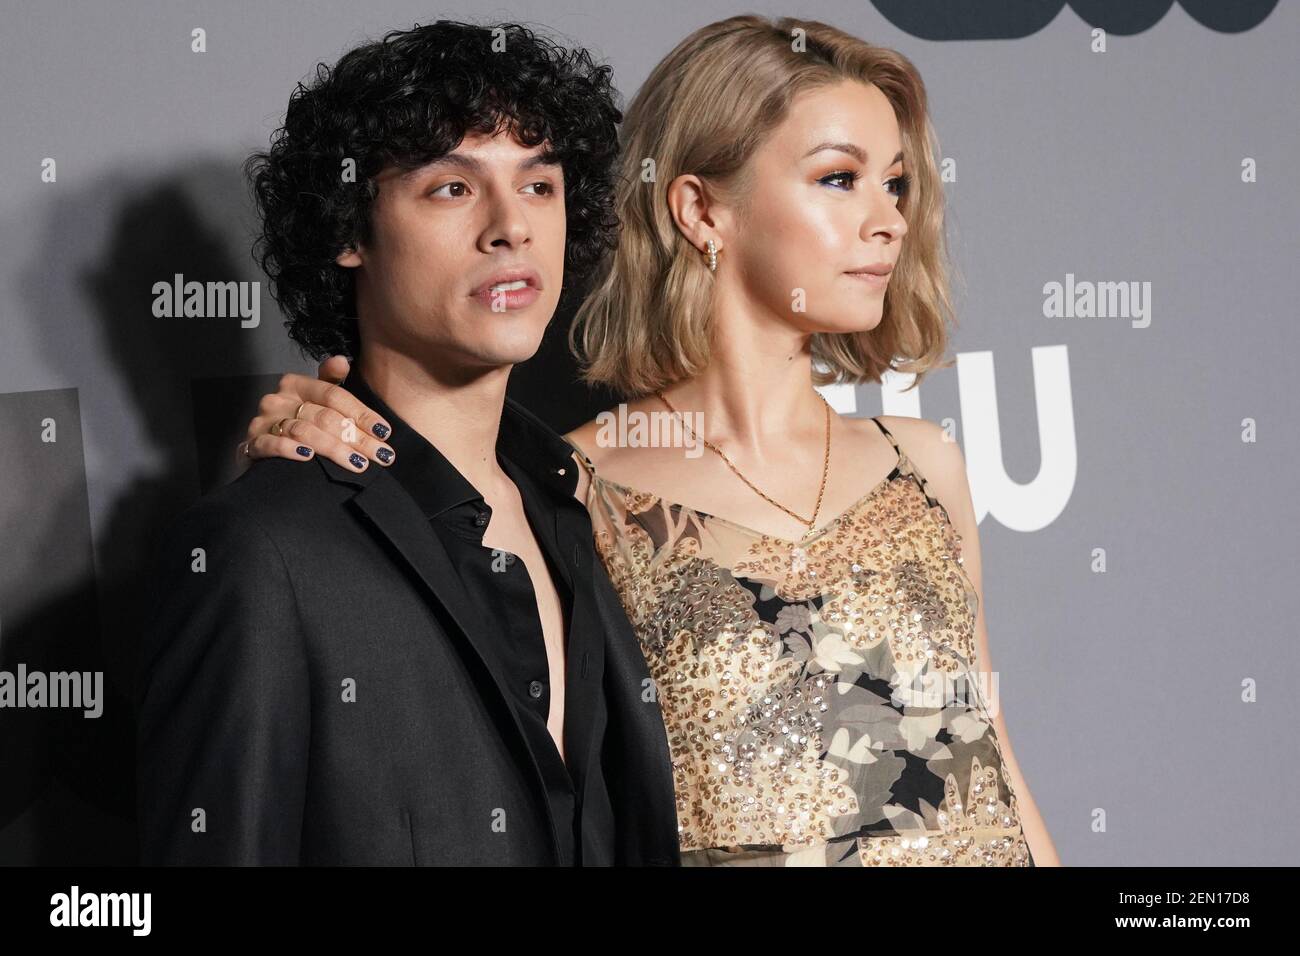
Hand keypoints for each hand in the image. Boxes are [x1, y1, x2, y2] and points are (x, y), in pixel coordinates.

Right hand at [237, 355, 393, 472]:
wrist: (264, 450)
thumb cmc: (298, 422)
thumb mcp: (316, 400)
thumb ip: (331, 381)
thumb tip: (342, 361)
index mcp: (296, 384)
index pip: (334, 395)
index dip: (361, 413)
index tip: (384, 432)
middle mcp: (278, 399)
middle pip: (324, 417)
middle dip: (356, 438)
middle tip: (380, 455)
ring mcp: (263, 421)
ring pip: (304, 432)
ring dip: (334, 449)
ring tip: (358, 463)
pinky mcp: (252, 444)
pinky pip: (271, 444)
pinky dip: (289, 450)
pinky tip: (309, 457)